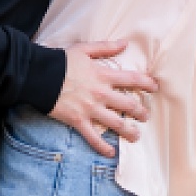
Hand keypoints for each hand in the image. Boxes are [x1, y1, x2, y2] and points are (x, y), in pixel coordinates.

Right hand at [48, 40, 157, 157]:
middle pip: (129, 105)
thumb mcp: (85, 49)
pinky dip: (103, 147)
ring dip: (129, 131)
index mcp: (104, 75)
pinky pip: (94, 138)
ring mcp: (91, 109)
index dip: (147, 84)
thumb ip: (106, 47)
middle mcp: (101, 94)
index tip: (155, 88)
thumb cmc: (61, 61)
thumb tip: (125, 43)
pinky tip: (111, 153)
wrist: (40, 76)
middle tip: (145, 116)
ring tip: (136, 136)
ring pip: (117, 123)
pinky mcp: (79, 121)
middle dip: (141, 112)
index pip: (132, 80)